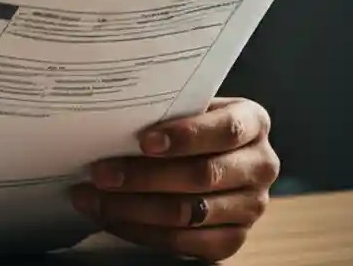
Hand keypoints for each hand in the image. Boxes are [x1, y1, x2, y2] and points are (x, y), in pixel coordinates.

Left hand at [70, 98, 279, 261]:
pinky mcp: (233, 239)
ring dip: (133, 208)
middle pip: (202, 176)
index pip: (225, 130)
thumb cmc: (183, 126)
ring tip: (92, 198)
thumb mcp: (183, 108)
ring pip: (189, 213)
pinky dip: (141, 231)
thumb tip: (110, 118)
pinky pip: (185, 242)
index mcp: (253, 122)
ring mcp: (251, 206)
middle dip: (144, 176)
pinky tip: (111, 218)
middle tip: (100, 174)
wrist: (201, 157)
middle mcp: (260, 165)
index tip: (144, 141)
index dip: (185, 136)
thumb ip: (163, 112)